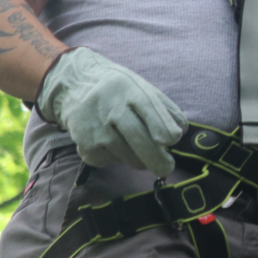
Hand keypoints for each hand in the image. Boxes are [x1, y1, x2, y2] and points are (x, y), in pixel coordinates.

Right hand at [37, 47, 186, 175]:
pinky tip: (113, 144)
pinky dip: (118, 158)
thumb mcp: (143, 89)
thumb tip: (182, 132)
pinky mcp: (85, 146)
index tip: (173, 139)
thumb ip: (166, 109)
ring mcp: (96, 129)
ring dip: (140, 159)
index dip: (161, 126)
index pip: (148, 108)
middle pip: (138, 137)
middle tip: (168, 169)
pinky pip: (111, 161)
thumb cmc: (120, 92)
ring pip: (128, 156)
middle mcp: (111, 109)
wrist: (75, 87)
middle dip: (157, 158)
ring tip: (138, 148)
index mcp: (131, 90)